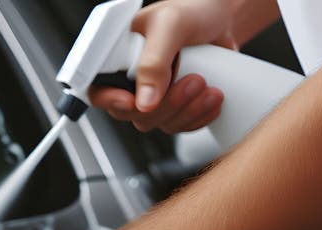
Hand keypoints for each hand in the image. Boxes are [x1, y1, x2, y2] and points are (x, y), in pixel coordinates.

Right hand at [88, 0, 236, 133]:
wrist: (223, 21)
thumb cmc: (193, 11)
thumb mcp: (171, 25)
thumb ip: (154, 61)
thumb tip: (145, 101)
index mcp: (118, 57)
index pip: (98, 90)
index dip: (109, 100)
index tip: (132, 101)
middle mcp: (132, 80)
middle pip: (132, 114)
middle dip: (165, 105)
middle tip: (191, 80)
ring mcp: (153, 97)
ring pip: (158, 124)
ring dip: (187, 110)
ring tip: (206, 83)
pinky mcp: (174, 107)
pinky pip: (179, 127)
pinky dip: (198, 118)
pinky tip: (209, 97)